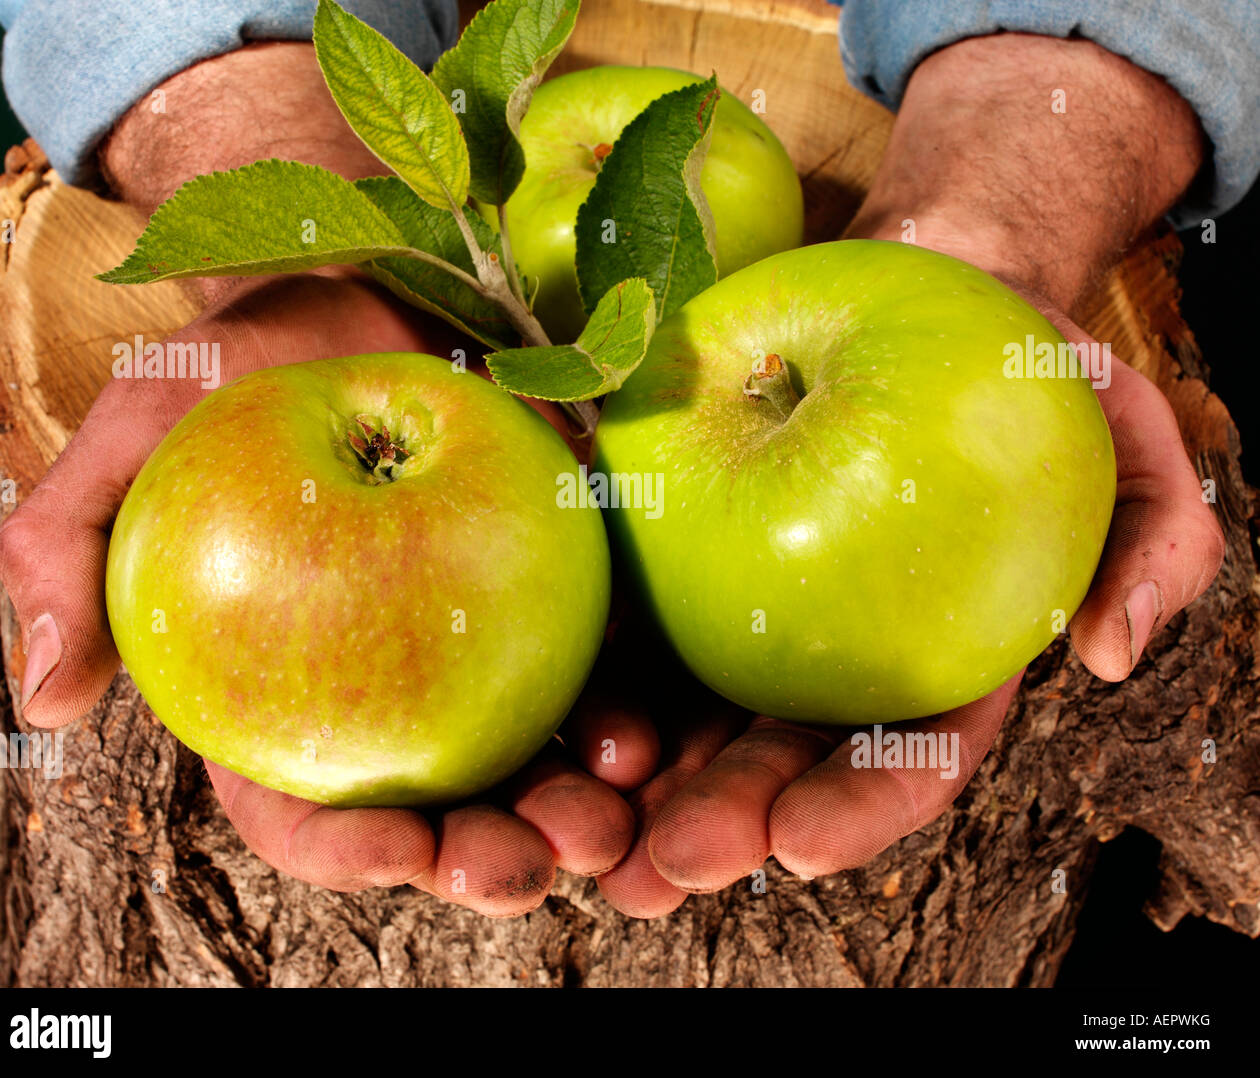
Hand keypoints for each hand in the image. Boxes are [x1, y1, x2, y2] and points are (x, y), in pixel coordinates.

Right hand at [0, 41, 643, 912]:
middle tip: (531, 863)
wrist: (367, 280)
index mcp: (280, 683)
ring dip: (569, 814)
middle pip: (433, 812)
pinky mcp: (553, 597)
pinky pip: (595, 675)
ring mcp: (476, 647)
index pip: (299, 804)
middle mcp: (383, 686)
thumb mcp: (139, 435)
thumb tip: (45, 700)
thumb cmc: (245, 360)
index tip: (404, 855)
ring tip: (607, 820)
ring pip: (529, 766)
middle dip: (481, 858)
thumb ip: (70, 552)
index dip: (346, 850)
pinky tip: (644, 735)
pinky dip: (620, 718)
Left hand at [594, 31, 1224, 913]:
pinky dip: (596, 677)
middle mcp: (835, 656)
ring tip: (586, 839)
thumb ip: (1153, 544)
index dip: (857, 806)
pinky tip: (553, 717)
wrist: (925, 286)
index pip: (905, 758)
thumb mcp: (1128, 435)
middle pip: (775, 760)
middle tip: (666, 866)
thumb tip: (1109, 655)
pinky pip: (631, 622)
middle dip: (723, 824)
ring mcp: (751, 609)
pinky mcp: (682, 552)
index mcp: (935, 659)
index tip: (798, 839)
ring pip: (687, 717)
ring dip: (636, 788)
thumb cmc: (1026, 368)